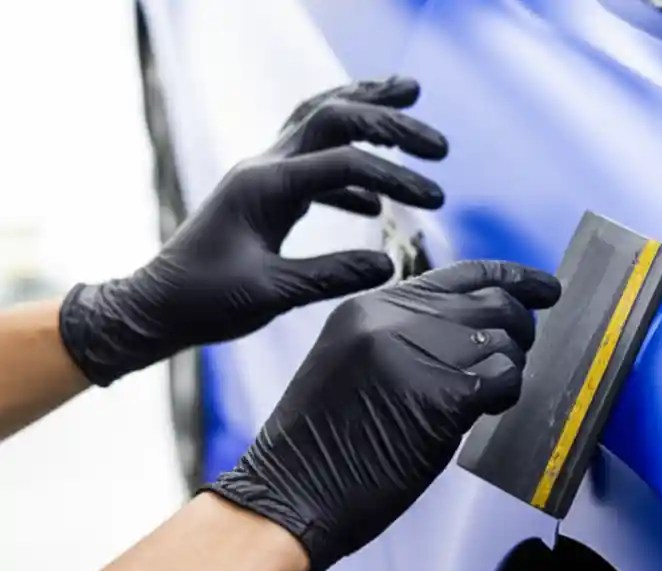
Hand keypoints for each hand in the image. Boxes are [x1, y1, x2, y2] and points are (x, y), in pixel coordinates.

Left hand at [60, 76, 447, 385]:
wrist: (154, 306)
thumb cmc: (203, 302)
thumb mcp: (269, 295)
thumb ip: (329, 276)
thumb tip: (389, 264)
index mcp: (265, 186)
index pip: (344, 161)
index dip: (395, 175)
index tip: (435, 199)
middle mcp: (264, 168)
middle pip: (333, 116)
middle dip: (388, 117)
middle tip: (437, 141)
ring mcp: (263, 177)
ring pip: (320, 124)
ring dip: (366, 113)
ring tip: (408, 102)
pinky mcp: (265, 195)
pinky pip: (315, 165)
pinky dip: (351, 171)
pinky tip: (377, 202)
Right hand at [204, 261, 561, 570]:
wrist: (290, 496)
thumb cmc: (322, 448)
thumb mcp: (351, 365)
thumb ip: (406, 337)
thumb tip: (476, 332)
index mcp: (369, 307)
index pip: (460, 274)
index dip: (513, 279)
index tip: (545, 287)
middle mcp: (394, 319)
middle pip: (492, 303)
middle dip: (520, 328)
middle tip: (521, 354)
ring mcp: (419, 353)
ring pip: (504, 340)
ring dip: (510, 369)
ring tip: (488, 397)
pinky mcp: (443, 394)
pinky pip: (505, 378)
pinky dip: (506, 395)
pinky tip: (485, 412)